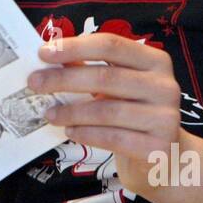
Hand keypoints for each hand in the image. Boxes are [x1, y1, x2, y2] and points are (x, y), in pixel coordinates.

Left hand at [27, 32, 182, 190]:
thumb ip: (89, 69)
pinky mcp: (158, 147)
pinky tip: (70, 132)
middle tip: (34, 83)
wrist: (168, 157)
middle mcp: (165, 86)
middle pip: (106, 76)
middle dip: (64, 79)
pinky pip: (114, 138)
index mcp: (155, 61)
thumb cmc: (134, 114)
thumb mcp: (117, 87)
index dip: (75, 47)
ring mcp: (165, 117)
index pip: (111, 45)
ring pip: (108, 110)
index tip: (43, 52)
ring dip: (71, 112)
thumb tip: (49, 57)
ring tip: (49, 114)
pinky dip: (86, 134)